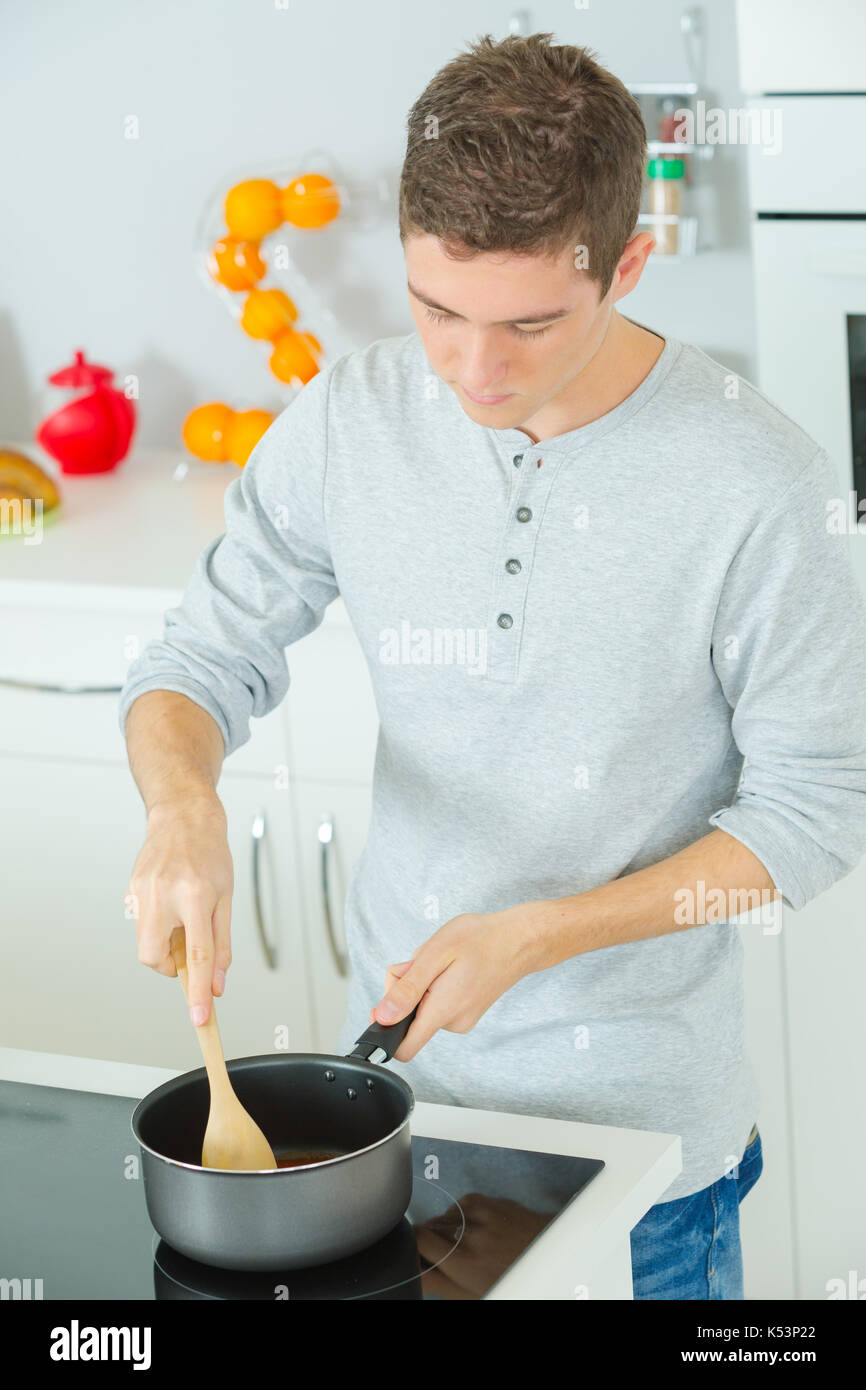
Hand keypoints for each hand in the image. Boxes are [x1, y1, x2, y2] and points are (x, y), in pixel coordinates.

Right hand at [124, 795, 233, 1027]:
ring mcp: (142, 891)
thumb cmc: (210, 854)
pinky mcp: (130, 890)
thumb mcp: (226, 898)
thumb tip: (218, 984)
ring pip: (144, 944)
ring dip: (164, 944)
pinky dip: (156, 925)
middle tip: (186, 949)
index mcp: (194, 895)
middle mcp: (163, 894)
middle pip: (154, 957)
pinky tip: (169, 901)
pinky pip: (140, 924)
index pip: (197, 955)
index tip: (200, 1018)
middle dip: (170, 965)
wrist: (183, 817)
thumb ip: (221, 944)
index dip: (199, 991)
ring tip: (182, 916)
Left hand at [368, 903, 548, 1060]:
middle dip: (405, 988)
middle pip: (409, 1019)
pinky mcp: (467, 1012)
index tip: (385, 1005)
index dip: (385, 1031)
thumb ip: (407, 988)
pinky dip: (435, 984)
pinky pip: (437, 1003)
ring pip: (423, 1007)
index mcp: (443, 1010)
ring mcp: (462, 1019)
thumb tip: (382, 1016)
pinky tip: (450, 966)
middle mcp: (454, 1022)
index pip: (404, 1048)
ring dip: (422, 983)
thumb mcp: (435, 954)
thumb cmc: (481, 939)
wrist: (519, 940)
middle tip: (421, 962)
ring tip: (443, 961)